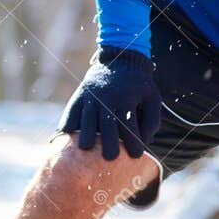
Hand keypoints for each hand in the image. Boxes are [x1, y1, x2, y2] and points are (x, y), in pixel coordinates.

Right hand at [57, 47, 163, 161]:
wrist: (121, 60)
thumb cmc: (139, 85)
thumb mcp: (153, 97)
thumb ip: (153, 119)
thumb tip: (146, 141)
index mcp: (126, 99)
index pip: (129, 127)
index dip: (133, 144)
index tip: (136, 156)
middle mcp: (106, 99)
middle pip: (106, 127)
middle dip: (108, 145)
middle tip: (110, 158)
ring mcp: (90, 97)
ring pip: (85, 121)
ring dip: (85, 137)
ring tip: (85, 150)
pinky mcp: (79, 96)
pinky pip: (70, 113)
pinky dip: (67, 127)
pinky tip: (66, 140)